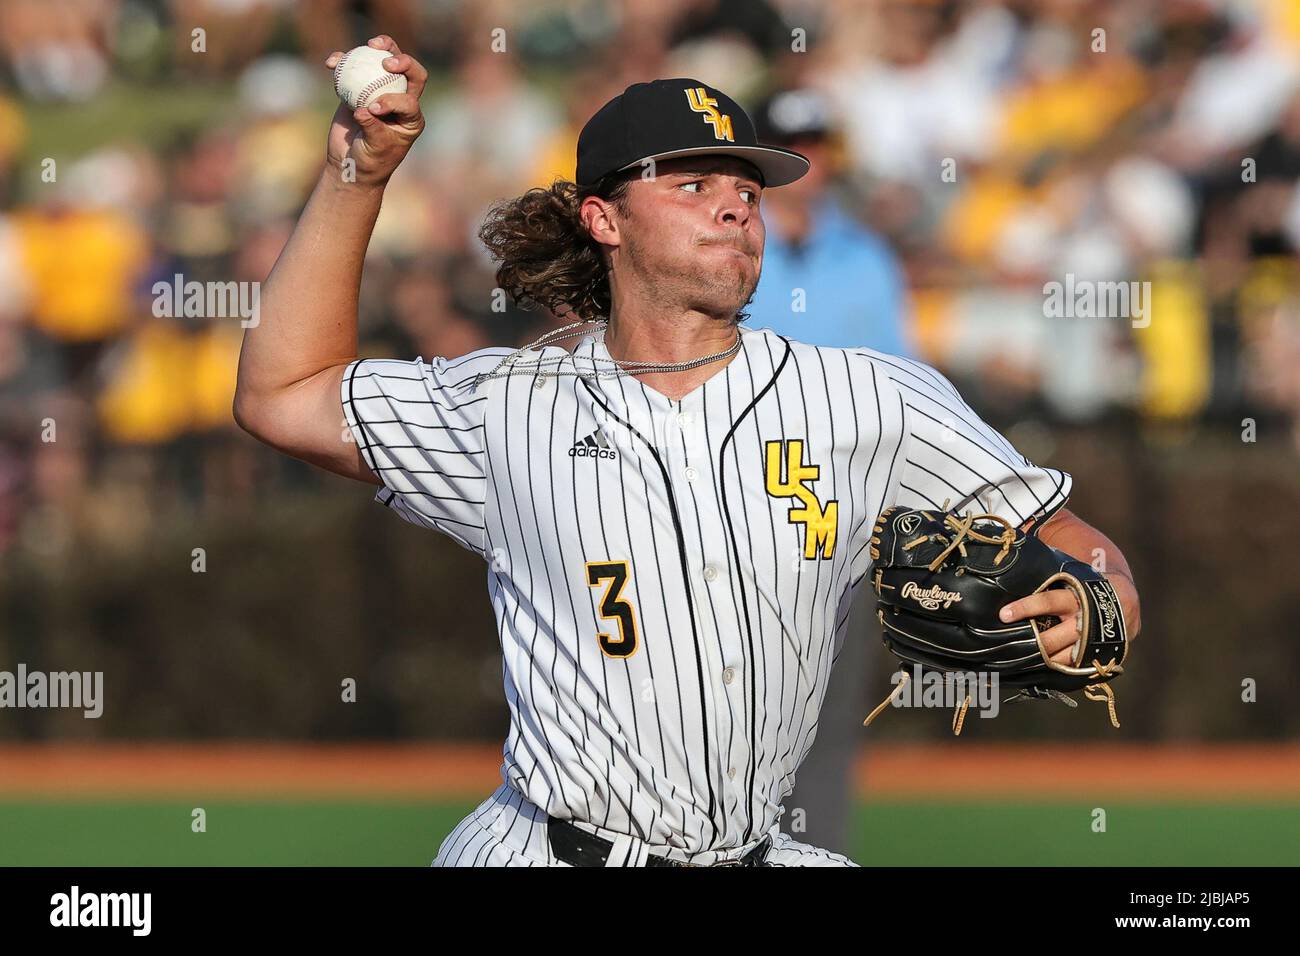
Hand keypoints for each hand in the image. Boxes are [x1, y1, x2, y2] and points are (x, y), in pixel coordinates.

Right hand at [323, 35, 426, 185]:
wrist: (350, 162)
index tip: (374, 108)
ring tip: (370, 45)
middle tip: (387, 62)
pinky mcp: (359, 87)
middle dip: (404, 62)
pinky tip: (332, 62)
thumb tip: (362, 109)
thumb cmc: (369, 161)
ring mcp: (381, 90)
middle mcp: (401, 100)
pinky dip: (343, 62)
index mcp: (412, 117)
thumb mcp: (375, 149)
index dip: (394, 100)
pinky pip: (354, 69)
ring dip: (382, 48)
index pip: (410, 101)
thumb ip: (373, 128)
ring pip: (385, 62)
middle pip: (409, 73)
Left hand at [999, 571, 1139, 664]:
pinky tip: (1048, 669)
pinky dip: (1065, 668)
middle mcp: (1087, 617)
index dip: (1025, 607)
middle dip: (1036, 643)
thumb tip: (1015, 549)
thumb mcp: (1070, 571)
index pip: (1048, 601)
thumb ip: (1046, 569)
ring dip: (1048, 660)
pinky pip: (1081, 666)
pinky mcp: (1104, 652)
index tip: (1004, 614)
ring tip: (1027, 662)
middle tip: (1014, 646)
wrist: (1124, 596)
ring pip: (1069, 656)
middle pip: (1057, 637)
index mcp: (1078, 593)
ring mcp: (1097, 637)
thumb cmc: (1087, 581)